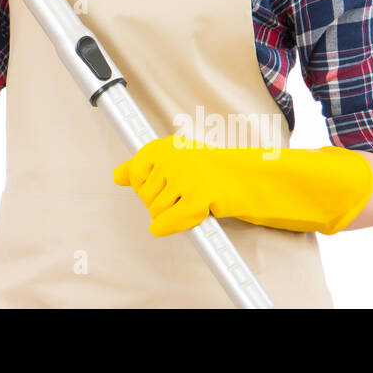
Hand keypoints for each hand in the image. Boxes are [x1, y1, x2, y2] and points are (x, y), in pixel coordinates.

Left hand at [112, 135, 372, 236]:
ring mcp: (185, 176)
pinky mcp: (198, 196)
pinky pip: (170, 221)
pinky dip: (172, 226)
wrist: (255, 176)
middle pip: (144, 198)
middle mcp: (172, 157)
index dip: (145, 187)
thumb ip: (145, 167)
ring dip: (173, 214)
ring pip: (156, 212)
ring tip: (196, 200)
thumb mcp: (177, 161)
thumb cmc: (214, 170)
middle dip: (161, 202)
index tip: (164, 184)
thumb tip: (117, 176)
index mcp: (165, 146)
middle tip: (187, 194)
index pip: (132, 175)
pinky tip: (183, 220)